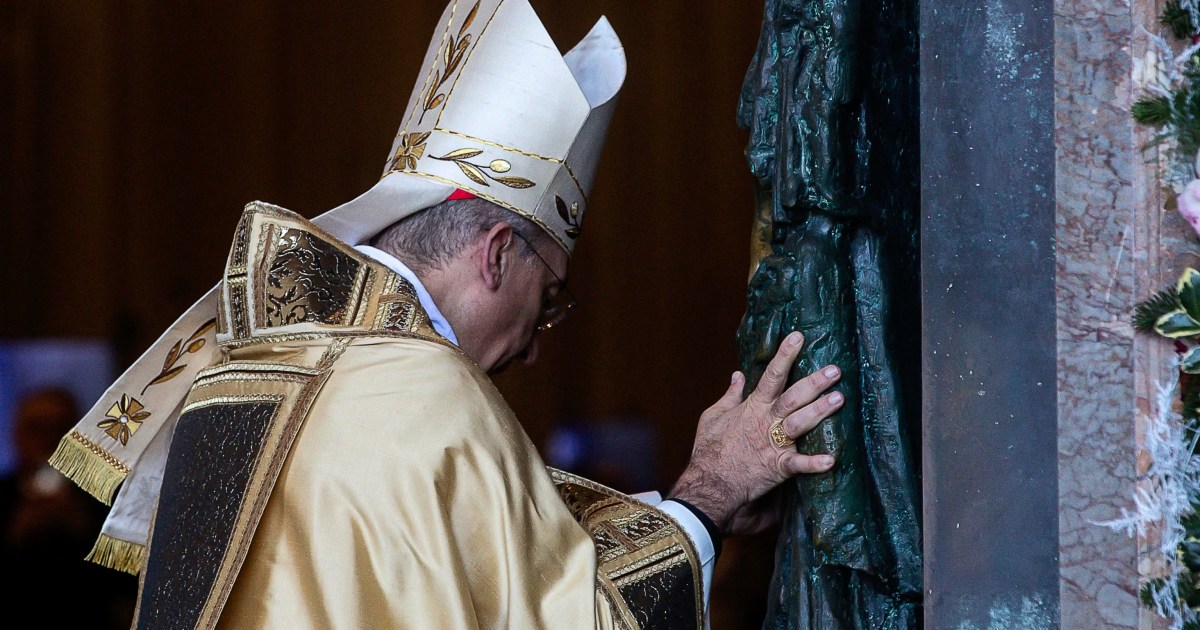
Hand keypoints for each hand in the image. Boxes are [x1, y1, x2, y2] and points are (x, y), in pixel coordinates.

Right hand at [668, 331, 841, 535]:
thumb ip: (730, 395)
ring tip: (839, 398)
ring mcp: (774, 444)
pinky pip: (799, 465)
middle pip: (793, 397)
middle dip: (814, 382)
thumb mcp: (714, 416)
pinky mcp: (778, 467)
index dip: (785, 355)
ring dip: (820, 411)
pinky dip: (814, 463)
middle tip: (835, 370)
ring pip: (800, 423)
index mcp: (753, 407)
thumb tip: (737, 375)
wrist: (707, 483)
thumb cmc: (709, 450)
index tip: (798, 337)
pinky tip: (832, 460)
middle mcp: (766, 422)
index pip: (771, 376)